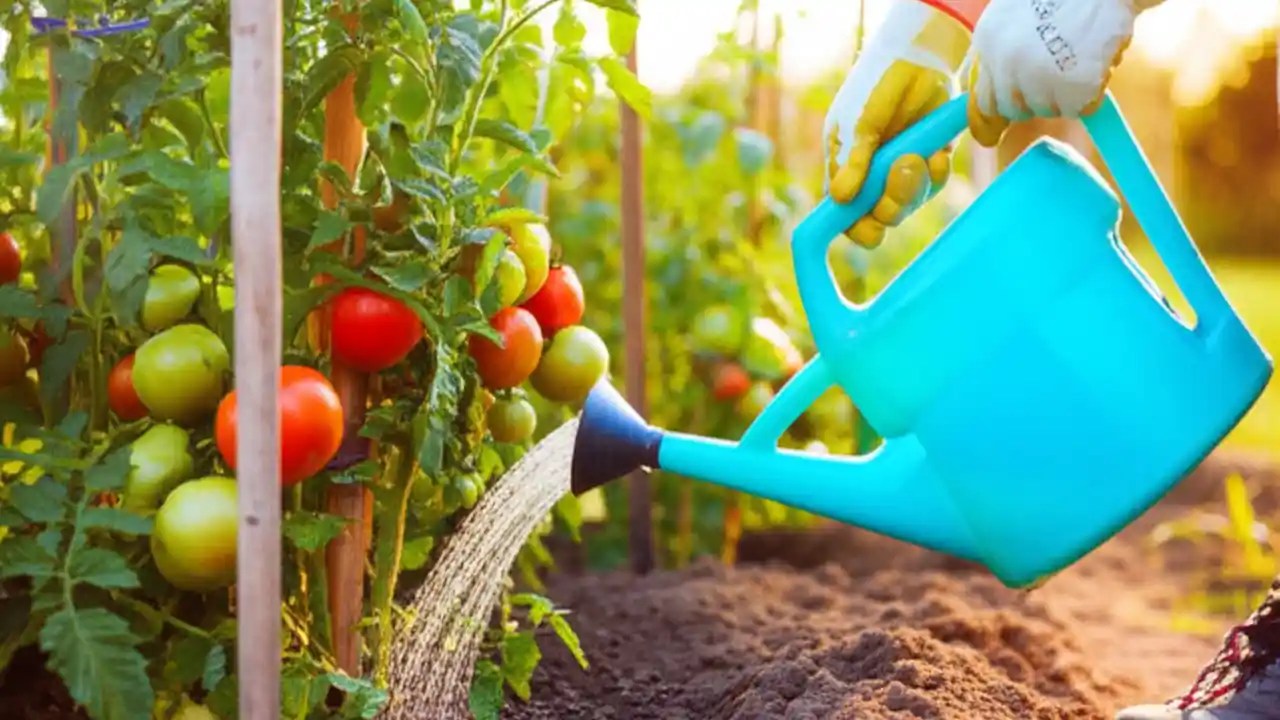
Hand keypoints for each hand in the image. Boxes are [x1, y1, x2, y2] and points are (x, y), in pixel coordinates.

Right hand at [823, 0, 969, 248]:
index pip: (845, 216)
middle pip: (880, 216)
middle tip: (903, 168)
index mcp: (844, 169)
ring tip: (918, 155)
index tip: (871, 229)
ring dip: (915, 185)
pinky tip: (936, 155)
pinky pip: (933, 186)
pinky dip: (935, 175)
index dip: (856, 228)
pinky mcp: (927, 162)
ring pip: (909, 204)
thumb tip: (839, 200)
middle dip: (893, 202)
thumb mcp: (858, 122)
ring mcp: (899, 172)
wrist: (917, 57)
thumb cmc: (875, 85)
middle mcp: (870, 177)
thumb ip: (852, 161)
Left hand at [964, 0, 1163, 146]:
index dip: (1000, 107)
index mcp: (989, 44)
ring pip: (1050, 110)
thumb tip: (992, 101)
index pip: (985, 101)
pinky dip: (1092, 92)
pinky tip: (1096, 64)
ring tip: (1079, 58)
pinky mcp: (1074, 89)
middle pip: (1017, 109)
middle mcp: (1008, 67)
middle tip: (1057, 73)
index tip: (1003, 121)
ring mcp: (1040, 80)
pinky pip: (1082, 108)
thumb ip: (1000, 52)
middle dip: (1035, 97)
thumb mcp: (1012, 16)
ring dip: (1065, 94)